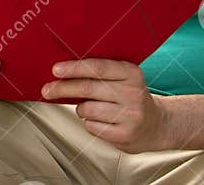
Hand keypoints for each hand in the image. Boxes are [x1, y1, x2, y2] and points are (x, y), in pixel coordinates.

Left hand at [41, 59, 169, 152]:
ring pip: (87, 109)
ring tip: (92, 108)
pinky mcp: (125, 134)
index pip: (97, 67)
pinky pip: (92, 127)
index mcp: (131, 73)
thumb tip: (61, 71)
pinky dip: (90, 124)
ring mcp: (130, 115)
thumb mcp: (122, 78)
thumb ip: (99, 72)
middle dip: (63, 88)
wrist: (156, 125)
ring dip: (81, 109)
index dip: (74, 68)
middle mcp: (132, 93)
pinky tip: (102, 121)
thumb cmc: (128, 98)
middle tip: (46, 90)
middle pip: (88, 88)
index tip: (55, 69)